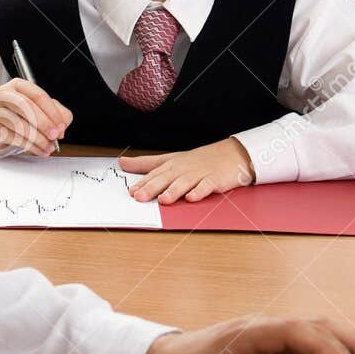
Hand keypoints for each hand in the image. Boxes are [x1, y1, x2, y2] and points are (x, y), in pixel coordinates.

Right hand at [0, 79, 71, 155]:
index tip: (61, 125)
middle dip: (45, 123)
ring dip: (38, 139)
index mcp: (18, 86)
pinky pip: (13, 137)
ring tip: (48, 146)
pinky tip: (38, 150)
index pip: (38, 95)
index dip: (52, 112)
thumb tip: (63, 124)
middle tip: (55, 136)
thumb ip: (56, 113)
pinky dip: (30, 146)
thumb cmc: (17, 115)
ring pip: (19, 124)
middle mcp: (4, 94)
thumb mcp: (39, 110)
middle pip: (26, 107)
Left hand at [118, 138, 253, 202]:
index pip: (154, 174)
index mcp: (172, 165)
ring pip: (184, 183)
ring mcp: (199, 174)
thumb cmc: (200, 160)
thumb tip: (122, 162)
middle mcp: (183, 169)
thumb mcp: (171, 159)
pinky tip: (192, 198)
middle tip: (139, 196)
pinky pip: (206, 186)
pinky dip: (199, 192)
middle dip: (152, 187)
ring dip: (174, 191)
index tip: (130, 192)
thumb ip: (146, 163)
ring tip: (163, 199)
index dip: (142, 183)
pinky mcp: (214, 180)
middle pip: (166, 178)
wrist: (232, 154)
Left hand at [135, 314, 354, 353]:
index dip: (327, 350)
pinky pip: (315, 345)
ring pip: (321, 331)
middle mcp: (263, 330)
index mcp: (245, 337)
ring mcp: (271, 337)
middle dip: (352, 343)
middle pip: (318, 324)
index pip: (297, 332)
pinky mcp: (274, 349)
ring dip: (351, 346)